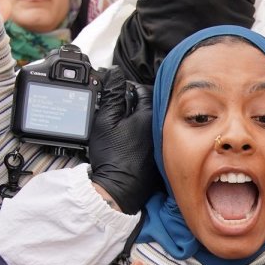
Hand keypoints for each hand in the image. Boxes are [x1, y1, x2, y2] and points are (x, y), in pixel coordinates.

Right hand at [88, 66, 159, 213]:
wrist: (118, 190)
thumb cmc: (112, 157)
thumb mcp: (105, 120)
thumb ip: (112, 94)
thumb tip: (115, 74)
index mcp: (149, 115)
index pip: (142, 90)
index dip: (126, 88)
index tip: (116, 91)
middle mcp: (160, 126)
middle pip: (147, 105)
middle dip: (132, 103)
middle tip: (116, 108)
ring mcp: (160, 141)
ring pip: (149, 121)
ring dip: (136, 119)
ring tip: (120, 125)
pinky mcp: (157, 155)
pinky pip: (150, 136)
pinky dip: (140, 134)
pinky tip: (128, 141)